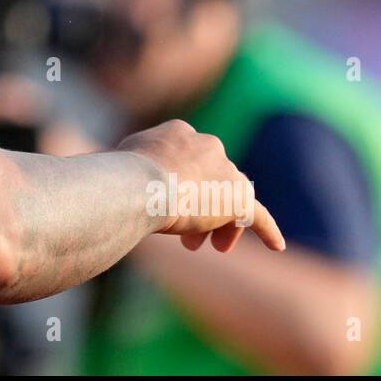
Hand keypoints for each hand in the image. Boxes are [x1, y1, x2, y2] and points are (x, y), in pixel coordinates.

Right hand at [117, 119, 285, 253]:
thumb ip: (126, 166)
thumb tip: (104, 173)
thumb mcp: (116, 162)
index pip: (191, 160)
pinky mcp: (238, 198)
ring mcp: (225, 170)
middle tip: (188, 234)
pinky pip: (258, 216)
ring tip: (209, 246)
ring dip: (221, 221)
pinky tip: (276, 246)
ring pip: (232, 197)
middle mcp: (208, 145)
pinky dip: (268, 230)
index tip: (169, 207)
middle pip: (214, 178)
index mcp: (180, 133)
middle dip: (202, 205)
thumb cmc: (119, 175)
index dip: (183, 186)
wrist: (140, 184)